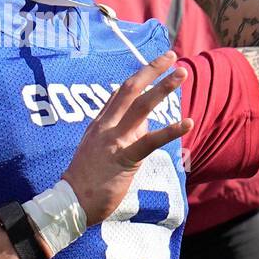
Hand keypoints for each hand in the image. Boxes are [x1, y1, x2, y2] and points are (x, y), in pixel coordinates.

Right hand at [60, 51, 192, 224]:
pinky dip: (170, 130)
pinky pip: (150, 141)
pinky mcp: (124, 158)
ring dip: (163, 87)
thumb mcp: (96, 150)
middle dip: (152, 69)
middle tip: (171, 56)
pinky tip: (187, 123)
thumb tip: (141, 127)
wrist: (70, 203)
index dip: (140, 74)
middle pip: (130, 88)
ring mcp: (114, 140)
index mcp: (99, 123)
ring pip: (141, 106)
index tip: (157, 62)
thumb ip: (117, 135)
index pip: (120, 92)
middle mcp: (106, 125)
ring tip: (182, 74)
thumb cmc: (85, 181)